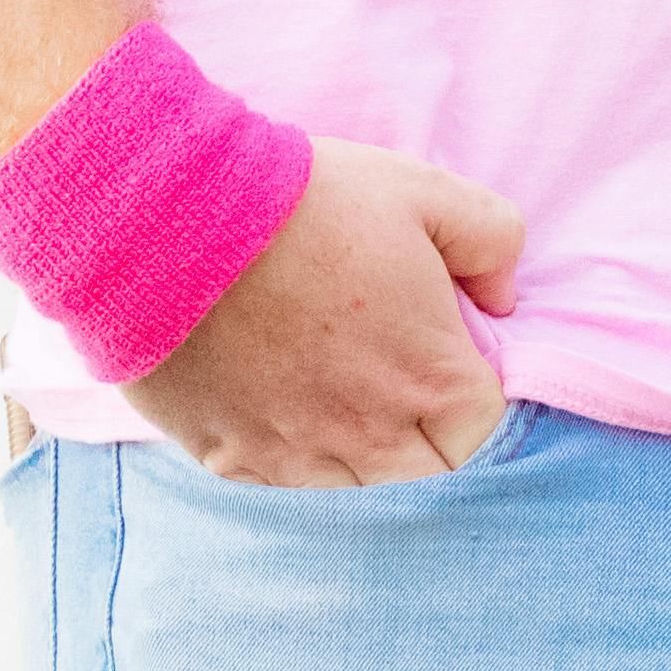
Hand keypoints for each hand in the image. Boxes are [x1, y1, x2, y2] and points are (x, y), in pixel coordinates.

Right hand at [123, 137, 523, 484]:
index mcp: (429, 380)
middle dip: (421, 419)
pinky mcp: (230, 459)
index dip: (468, 380)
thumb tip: (500, 298)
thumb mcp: (425, 191)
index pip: (482, 422)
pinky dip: (288, 441)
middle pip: (424, 465)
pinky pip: (280, 475)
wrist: (169, 219)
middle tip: (384, 351)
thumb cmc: (305, 201)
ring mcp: (295, 457)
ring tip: (324, 363)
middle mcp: (369, 438)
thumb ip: (492, 241)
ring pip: (353, 479)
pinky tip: (271, 381)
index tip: (438, 337)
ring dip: (357, 436)